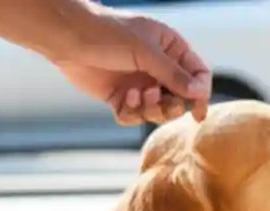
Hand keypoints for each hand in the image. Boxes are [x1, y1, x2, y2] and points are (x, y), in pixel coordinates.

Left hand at [51, 5, 211, 125]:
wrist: (69, 39)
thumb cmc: (108, 34)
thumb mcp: (146, 51)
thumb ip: (173, 73)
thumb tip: (199, 92)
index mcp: (170, 48)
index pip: (197, 74)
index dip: (200, 92)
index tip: (197, 109)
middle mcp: (157, 68)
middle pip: (180, 97)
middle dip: (172, 104)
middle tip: (160, 99)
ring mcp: (139, 84)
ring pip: (158, 110)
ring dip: (152, 109)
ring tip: (139, 95)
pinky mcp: (121, 98)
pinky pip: (135, 116)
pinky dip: (132, 112)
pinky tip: (124, 98)